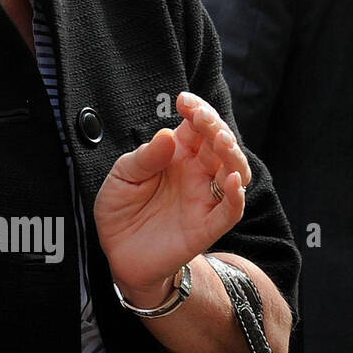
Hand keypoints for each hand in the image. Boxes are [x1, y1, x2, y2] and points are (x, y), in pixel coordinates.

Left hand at [94, 92, 250, 306]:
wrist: (117, 252)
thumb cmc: (120, 209)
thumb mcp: (122, 177)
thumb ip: (144, 158)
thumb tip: (167, 134)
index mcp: (175, 156)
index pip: (195, 127)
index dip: (196, 111)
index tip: (184, 100)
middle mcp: (195, 173)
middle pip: (218, 145)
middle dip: (215, 127)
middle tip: (203, 117)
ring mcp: (203, 198)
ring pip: (233, 171)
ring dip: (231, 154)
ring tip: (221, 140)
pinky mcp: (207, 226)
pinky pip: (230, 209)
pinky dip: (236, 195)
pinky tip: (232, 179)